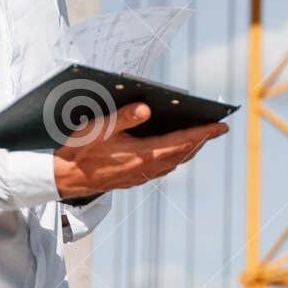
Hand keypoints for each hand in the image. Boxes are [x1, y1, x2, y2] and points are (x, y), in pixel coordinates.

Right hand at [53, 102, 227, 200]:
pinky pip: (164, 168)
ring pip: (175, 162)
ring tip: (201, 137)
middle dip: (202, 140)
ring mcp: (141, 176)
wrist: (66, 179)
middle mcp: (145, 168)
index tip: (221, 126)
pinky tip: (174, 151)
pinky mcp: (134, 179)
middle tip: (217, 129)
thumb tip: (146, 108)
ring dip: (190, 150)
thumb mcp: (99, 128)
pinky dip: (176, 157)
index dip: (203, 133)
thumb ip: (124, 117)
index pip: (181, 142)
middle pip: (183, 153)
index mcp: (142, 155)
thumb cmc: (81, 151)